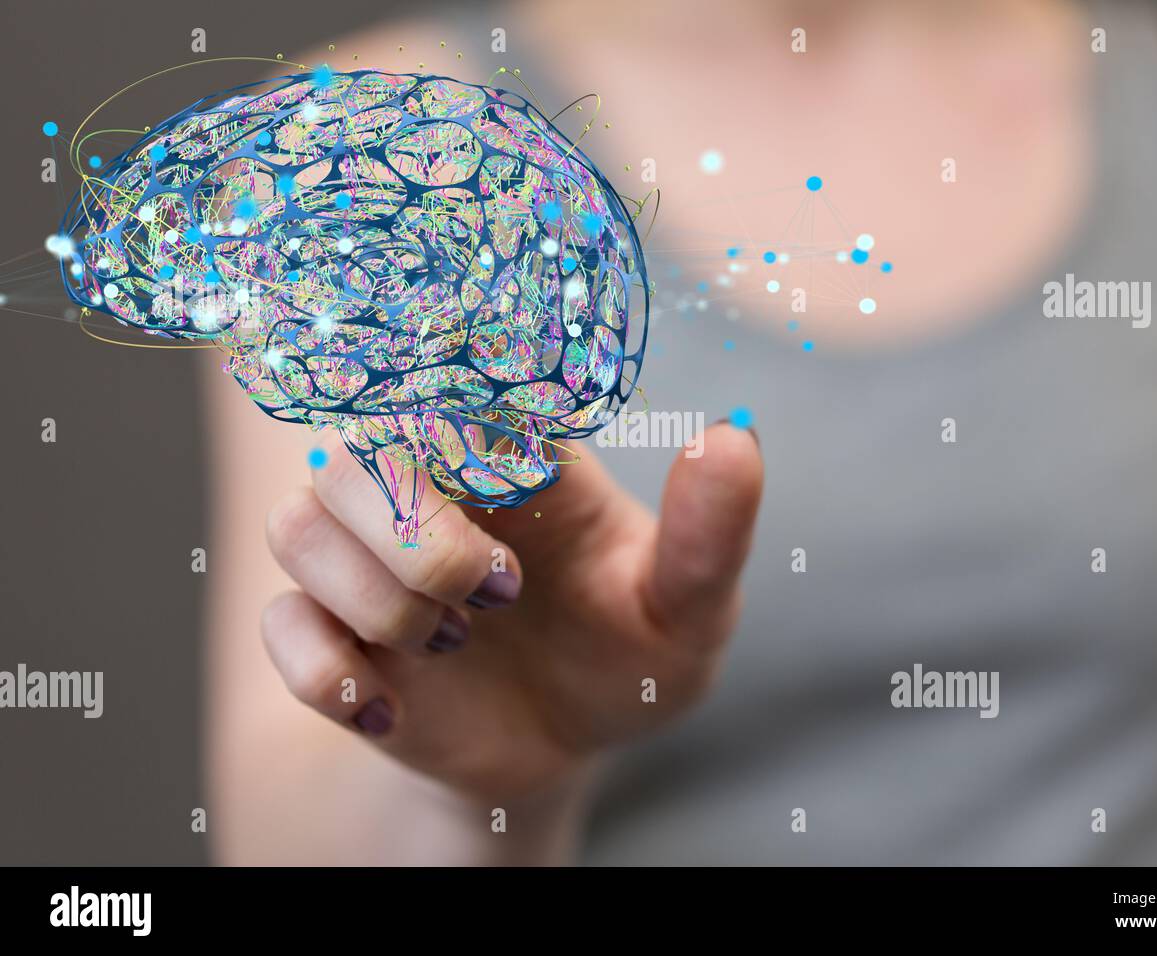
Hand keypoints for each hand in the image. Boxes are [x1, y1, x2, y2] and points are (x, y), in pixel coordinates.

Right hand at [260, 421, 762, 800]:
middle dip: (423, 537)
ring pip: (300, 527)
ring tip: (455, 644)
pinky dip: (329, 670)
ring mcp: (371, 565)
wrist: (566, 744)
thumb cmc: (630, 651)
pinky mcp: (334, 638)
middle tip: (502, 594)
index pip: (455, 380)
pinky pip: (280, 628)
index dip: (454, 395)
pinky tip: (393, 709)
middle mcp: (431, 491)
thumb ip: (710, 534)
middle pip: (360, 453)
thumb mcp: (689, 608)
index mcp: (515, 455)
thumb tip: (733, 438)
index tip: (495, 459)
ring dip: (379, 598)